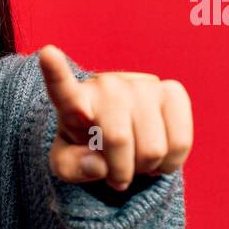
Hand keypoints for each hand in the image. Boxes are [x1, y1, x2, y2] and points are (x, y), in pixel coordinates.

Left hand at [38, 44, 192, 190]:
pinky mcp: (172, 91)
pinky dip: (171, 162)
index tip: (47, 54)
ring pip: (153, 148)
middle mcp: (107, 86)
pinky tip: (158, 156)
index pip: (62, 87)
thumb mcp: (68, 165)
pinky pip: (180, 141)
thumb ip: (73, 168)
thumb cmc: (87, 151)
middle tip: (116, 174)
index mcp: (72, 101)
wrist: (119, 142)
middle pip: (119, 139)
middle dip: (120, 172)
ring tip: (135, 162)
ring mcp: (141, 85)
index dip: (56, 71)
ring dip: (145, 169)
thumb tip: (98, 164)